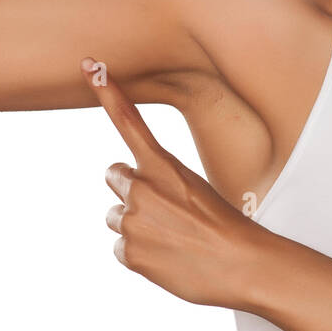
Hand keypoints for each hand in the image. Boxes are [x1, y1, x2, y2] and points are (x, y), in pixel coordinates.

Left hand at [79, 56, 268, 308]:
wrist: (243, 265)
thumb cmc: (226, 227)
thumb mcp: (197, 190)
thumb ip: (161, 185)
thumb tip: (134, 202)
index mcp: (163, 165)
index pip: (128, 120)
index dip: (107, 91)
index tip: (88, 65)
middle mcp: (142, 188)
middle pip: (114, 176)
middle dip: (129, 188)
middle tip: (161, 208)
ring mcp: (133, 220)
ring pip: (116, 216)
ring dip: (135, 224)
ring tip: (170, 237)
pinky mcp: (129, 251)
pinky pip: (121, 247)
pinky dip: (139, 254)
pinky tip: (166, 258)